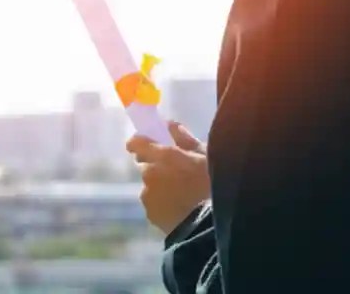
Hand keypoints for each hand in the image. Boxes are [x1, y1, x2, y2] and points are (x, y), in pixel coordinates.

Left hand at [125, 121, 209, 235]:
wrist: (210, 225)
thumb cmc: (213, 185)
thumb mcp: (205, 156)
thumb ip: (185, 139)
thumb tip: (170, 124)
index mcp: (163, 156)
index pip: (137, 143)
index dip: (139, 143)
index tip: (146, 144)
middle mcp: (150, 173)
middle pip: (144, 165)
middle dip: (155, 167)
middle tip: (176, 174)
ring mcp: (148, 195)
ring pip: (149, 186)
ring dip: (159, 187)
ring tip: (182, 196)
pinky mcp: (150, 215)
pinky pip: (153, 204)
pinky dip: (162, 204)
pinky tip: (179, 209)